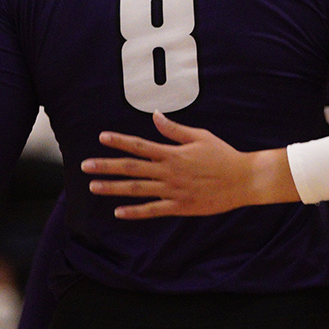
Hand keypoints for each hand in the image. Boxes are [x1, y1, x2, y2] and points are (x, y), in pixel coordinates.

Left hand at [83, 112, 294, 218]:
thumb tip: (156, 116)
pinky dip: (135, 212)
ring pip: (137, 189)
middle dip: (106, 166)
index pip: (139, 145)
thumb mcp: (200, 136)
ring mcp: (173, 190)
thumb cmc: (223, 155)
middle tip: (84, 166)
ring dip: (113, 188)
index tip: (101, 138)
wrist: (243, 179)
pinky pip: (153, 210)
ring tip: (93, 186)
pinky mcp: (180, 206)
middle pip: (131, 168)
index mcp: (172, 153)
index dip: (119, 141)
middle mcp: (168, 171)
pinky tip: (118, 212)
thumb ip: (175, 129)